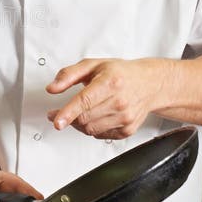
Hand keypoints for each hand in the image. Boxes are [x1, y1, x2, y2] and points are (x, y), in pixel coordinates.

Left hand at [46, 57, 172, 138]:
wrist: (149, 83)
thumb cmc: (121, 73)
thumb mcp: (93, 65)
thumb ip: (68, 75)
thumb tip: (52, 88)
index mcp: (110, 82)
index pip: (85, 101)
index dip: (68, 112)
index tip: (57, 121)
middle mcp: (119, 101)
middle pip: (85, 118)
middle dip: (68, 118)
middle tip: (58, 114)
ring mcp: (125, 117)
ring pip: (90, 129)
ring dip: (79, 124)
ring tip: (79, 113)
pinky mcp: (127, 130)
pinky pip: (100, 135)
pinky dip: (92, 128)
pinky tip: (95, 117)